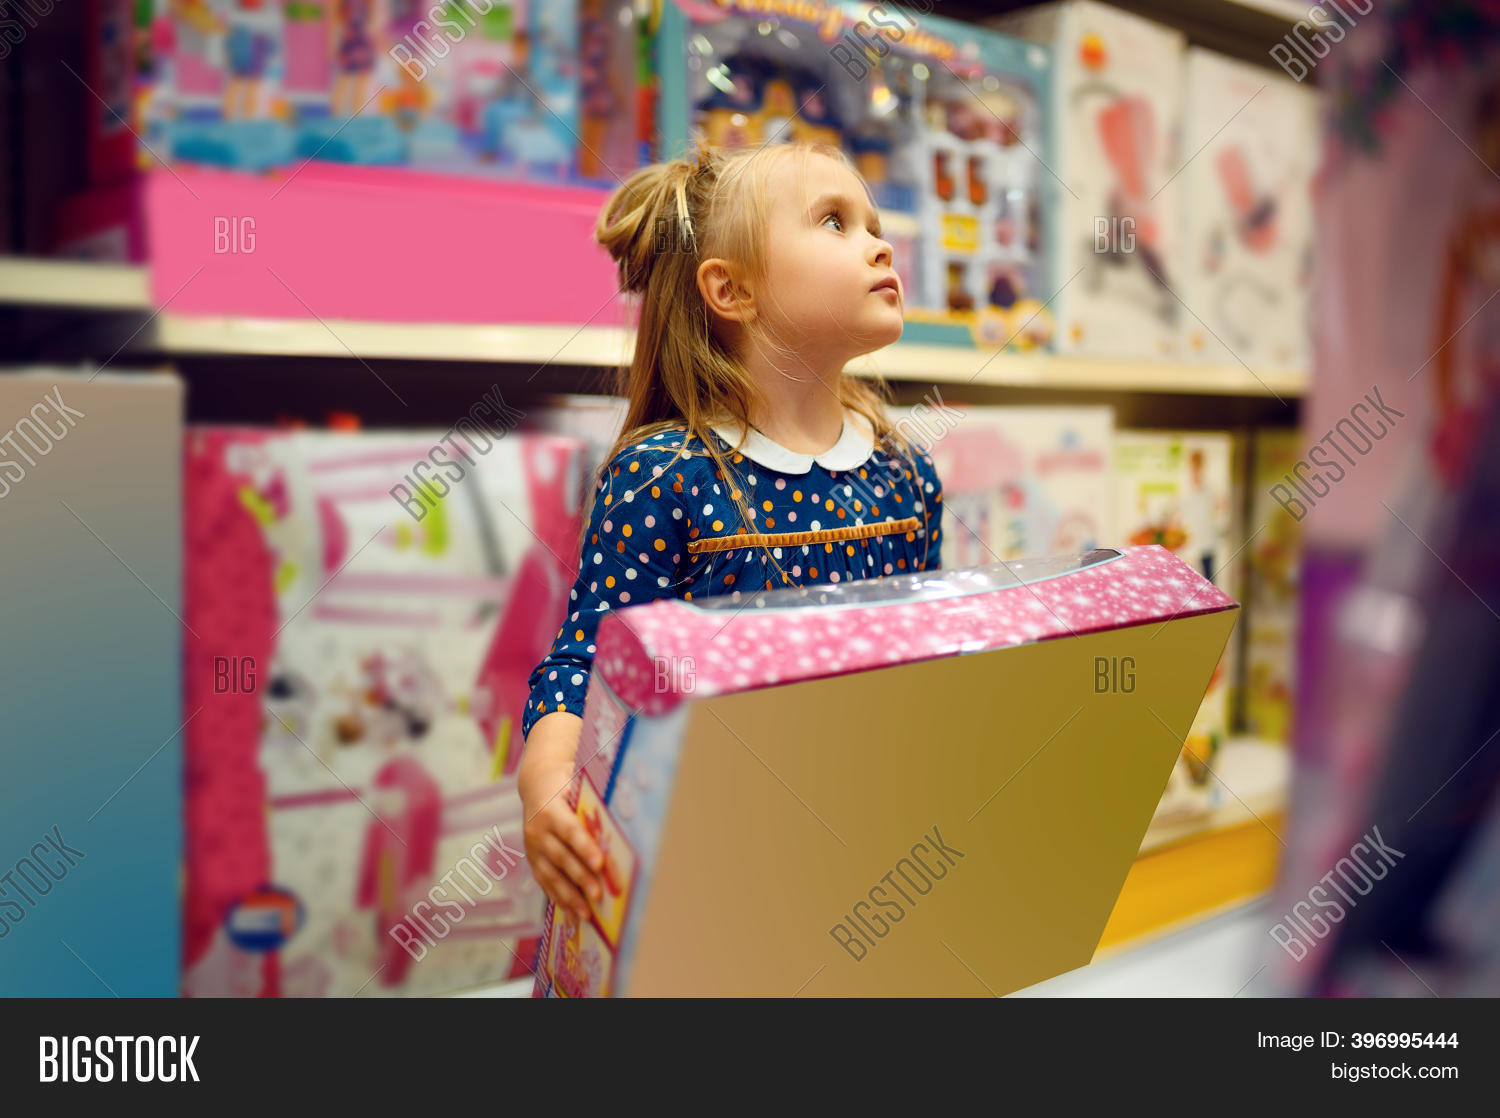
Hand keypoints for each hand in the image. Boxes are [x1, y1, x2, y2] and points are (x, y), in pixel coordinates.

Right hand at [522, 766, 604, 920]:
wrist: (537, 785)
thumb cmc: (567, 784)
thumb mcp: (577, 784)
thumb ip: (593, 802)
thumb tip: (622, 815)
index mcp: (551, 811)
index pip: (570, 832)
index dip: (584, 848)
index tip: (600, 864)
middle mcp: (538, 831)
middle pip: (562, 857)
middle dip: (580, 877)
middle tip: (598, 895)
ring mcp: (533, 848)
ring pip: (551, 875)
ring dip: (569, 895)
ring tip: (586, 913)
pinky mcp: (533, 860)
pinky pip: (545, 882)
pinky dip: (558, 898)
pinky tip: (572, 913)